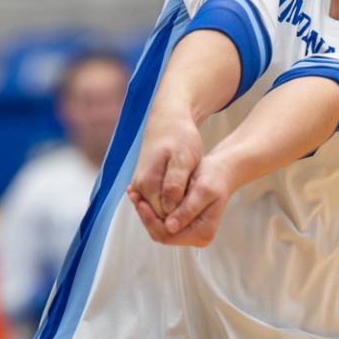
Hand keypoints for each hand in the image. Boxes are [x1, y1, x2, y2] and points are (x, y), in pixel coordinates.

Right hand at [128, 110, 204, 225]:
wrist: (168, 121)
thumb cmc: (180, 137)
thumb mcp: (184, 159)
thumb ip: (175, 184)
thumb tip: (168, 210)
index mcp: (147, 184)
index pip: (165, 218)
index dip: (183, 217)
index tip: (199, 205)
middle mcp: (139, 188)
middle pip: (160, 218)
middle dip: (180, 215)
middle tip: (198, 200)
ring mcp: (140, 186)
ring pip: (160, 211)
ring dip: (177, 208)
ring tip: (192, 192)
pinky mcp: (145, 183)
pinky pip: (158, 202)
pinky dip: (173, 201)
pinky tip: (186, 190)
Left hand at [130, 153, 235, 246]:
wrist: (220, 173)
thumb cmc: (214, 178)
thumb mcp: (202, 190)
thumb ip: (187, 210)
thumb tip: (170, 227)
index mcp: (202, 233)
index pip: (168, 235)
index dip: (151, 221)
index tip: (141, 202)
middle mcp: (196, 237)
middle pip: (161, 234)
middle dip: (146, 216)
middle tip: (134, 195)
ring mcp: (189, 232)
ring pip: (159, 229)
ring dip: (146, 213)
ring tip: (135, 194)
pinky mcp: (183, 224)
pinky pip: (162, 222)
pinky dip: (151, 210)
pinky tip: (142, 196)